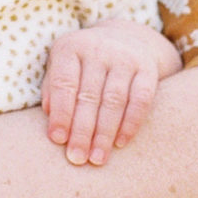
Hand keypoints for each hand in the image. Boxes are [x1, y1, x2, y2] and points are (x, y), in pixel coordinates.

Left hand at [43, 16, 178, 166]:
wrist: (126, 38)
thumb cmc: (84, 62)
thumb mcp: (62, 64)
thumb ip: (52, 88)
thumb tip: (49, 116)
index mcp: (71, 47)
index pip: (64, 83)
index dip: (61, 113)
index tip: (57, 140)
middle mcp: (99, 49)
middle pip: (89, 96)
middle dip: (82, 131)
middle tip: (77, 158)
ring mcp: (125, 58)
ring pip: (114, 101)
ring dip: (105, 134)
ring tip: (97, 158)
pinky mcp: (147, 69)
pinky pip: (141, 100)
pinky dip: (131, 124)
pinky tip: (120, 143)